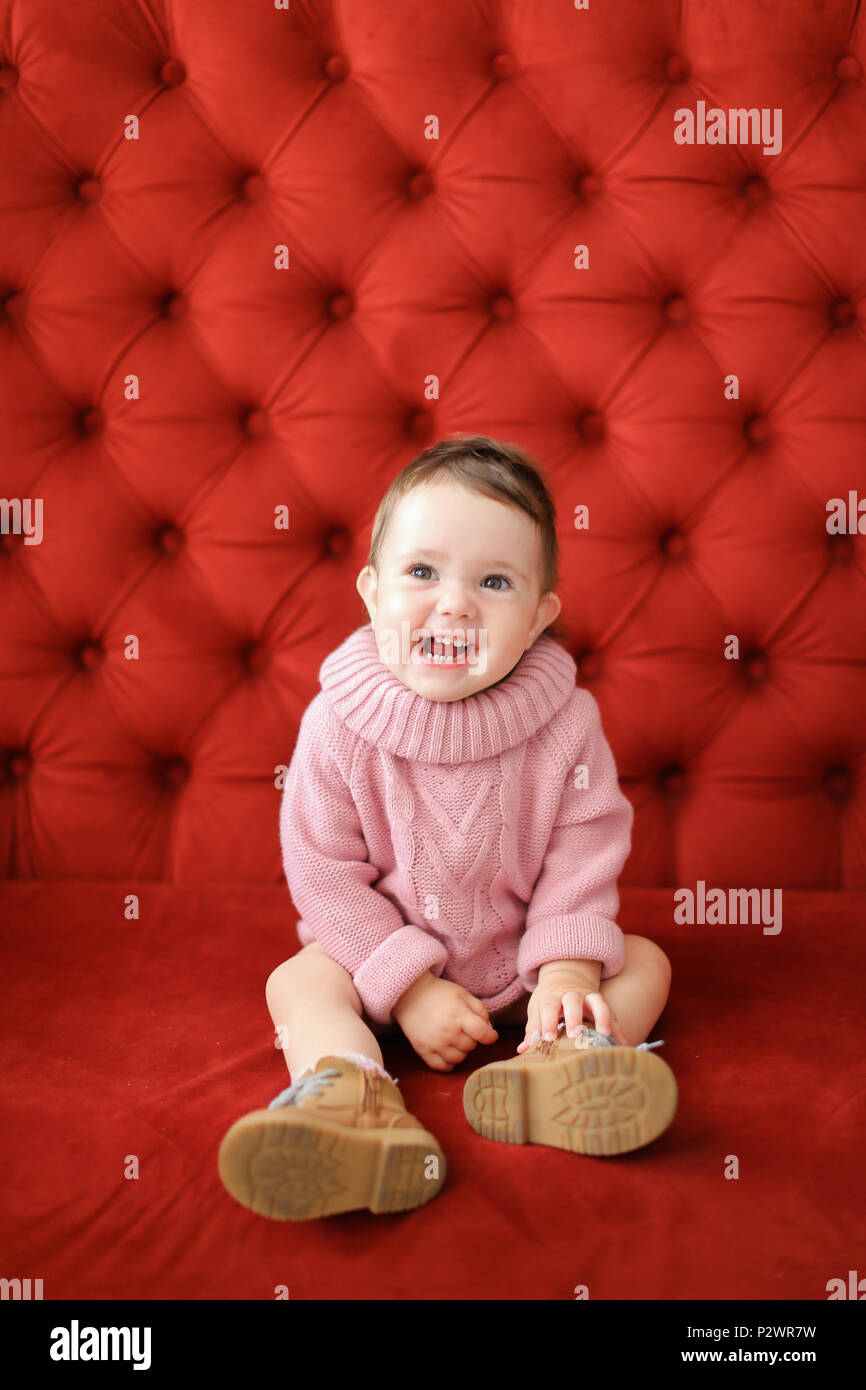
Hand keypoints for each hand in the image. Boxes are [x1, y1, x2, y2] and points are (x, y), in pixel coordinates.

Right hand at [392, 974, 498, 1071]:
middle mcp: (447, 1032)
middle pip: (471, 1046)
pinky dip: (448, 1063)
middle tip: (463, 1029)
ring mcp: (435, 1043)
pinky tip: (447, 1052)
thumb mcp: (463, 994)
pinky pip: (442, 1067)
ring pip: (458, 1059)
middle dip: (471, 1038)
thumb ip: (480, 1011)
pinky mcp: (423, 1051)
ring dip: (460, 1050)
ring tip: (454, 1039)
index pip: (483, 1034)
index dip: (490, 1036)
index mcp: (459, 1016)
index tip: (490, 1035)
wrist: (410, 994)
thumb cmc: (439, 993)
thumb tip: (490, 1030)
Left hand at [515, 964, 629, 1052]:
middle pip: (573, 1002)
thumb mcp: (538, 1010)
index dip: (548, 1020)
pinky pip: (614, 1017)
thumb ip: (533, 1030)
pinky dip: (620, 1031)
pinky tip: (625, 1047)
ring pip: (598, 1003)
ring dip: (603, 1018)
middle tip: (575, 1034)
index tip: (548, 1037)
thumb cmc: (549, 1000)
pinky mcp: (603, 1006)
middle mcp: (572, 994)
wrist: (565, 978)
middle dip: (574, 1017)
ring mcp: (590, 998)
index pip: (549, 1005)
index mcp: (552, 996)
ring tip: (605, 1035)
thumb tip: (523, 1050)